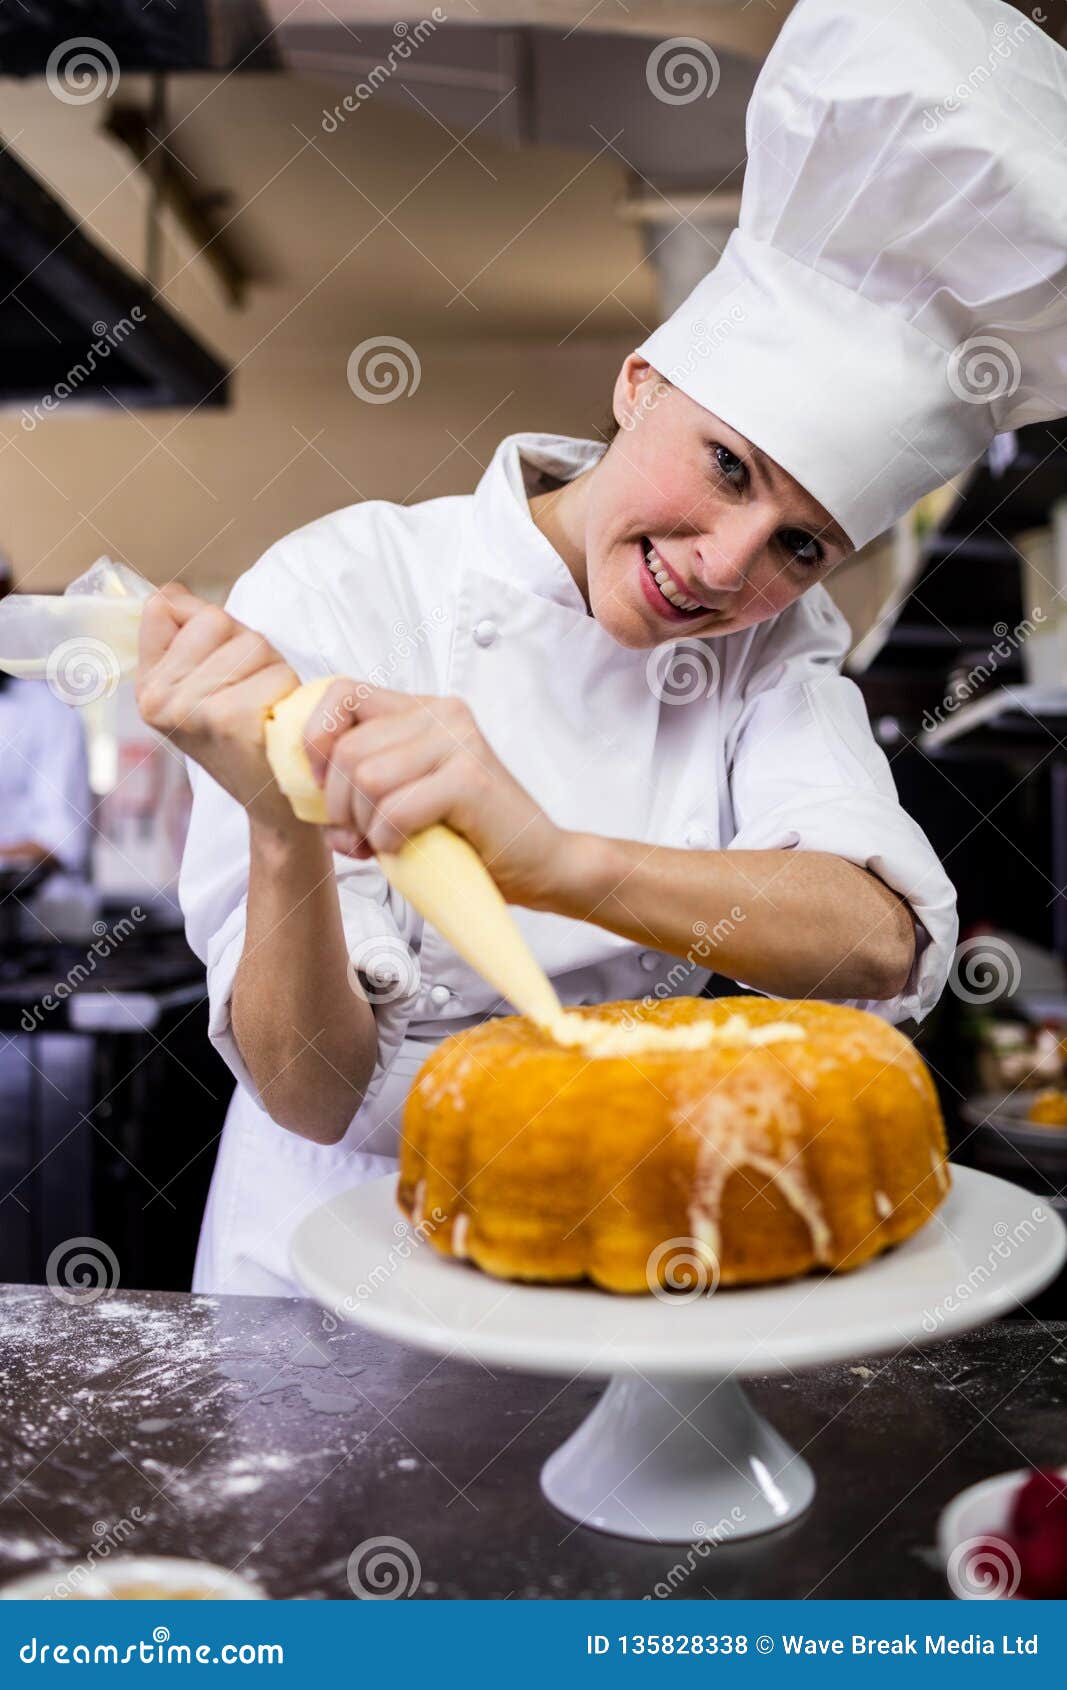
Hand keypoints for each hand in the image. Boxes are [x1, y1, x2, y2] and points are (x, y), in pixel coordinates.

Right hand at [136, 583, 302, 835]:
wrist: (275, 802)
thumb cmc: (244, 736)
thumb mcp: (200, 686)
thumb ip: (184, 637)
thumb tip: (170, 593)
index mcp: (145, 687)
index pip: (163, 607)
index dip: (201, 624)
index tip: (216, 664)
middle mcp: (157, 699)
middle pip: (213, 618)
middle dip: (244, 647)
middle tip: (248, 693)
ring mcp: (189, 709)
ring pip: (249, 641)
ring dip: (270, 669)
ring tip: (263, 708)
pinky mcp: (229, 719)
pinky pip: (272, 671)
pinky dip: (286, 690)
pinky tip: (274, 721)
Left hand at [303, 682, 567, 906]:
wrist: (541, 866)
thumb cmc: (468, 837)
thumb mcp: (403, 796)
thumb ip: (361, 779)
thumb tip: (308, 790)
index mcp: (422, 710)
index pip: (342, 693)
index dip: (316, 741)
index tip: (324, 788)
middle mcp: (441, 713)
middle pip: (346, 748)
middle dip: (338, 805)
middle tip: (356, 839)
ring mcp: (458, 741)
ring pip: (366, 777)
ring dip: (364, 826)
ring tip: (385, 846)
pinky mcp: (470, 778)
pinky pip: (395, 808)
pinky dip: (389, 840)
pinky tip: (408, 850)